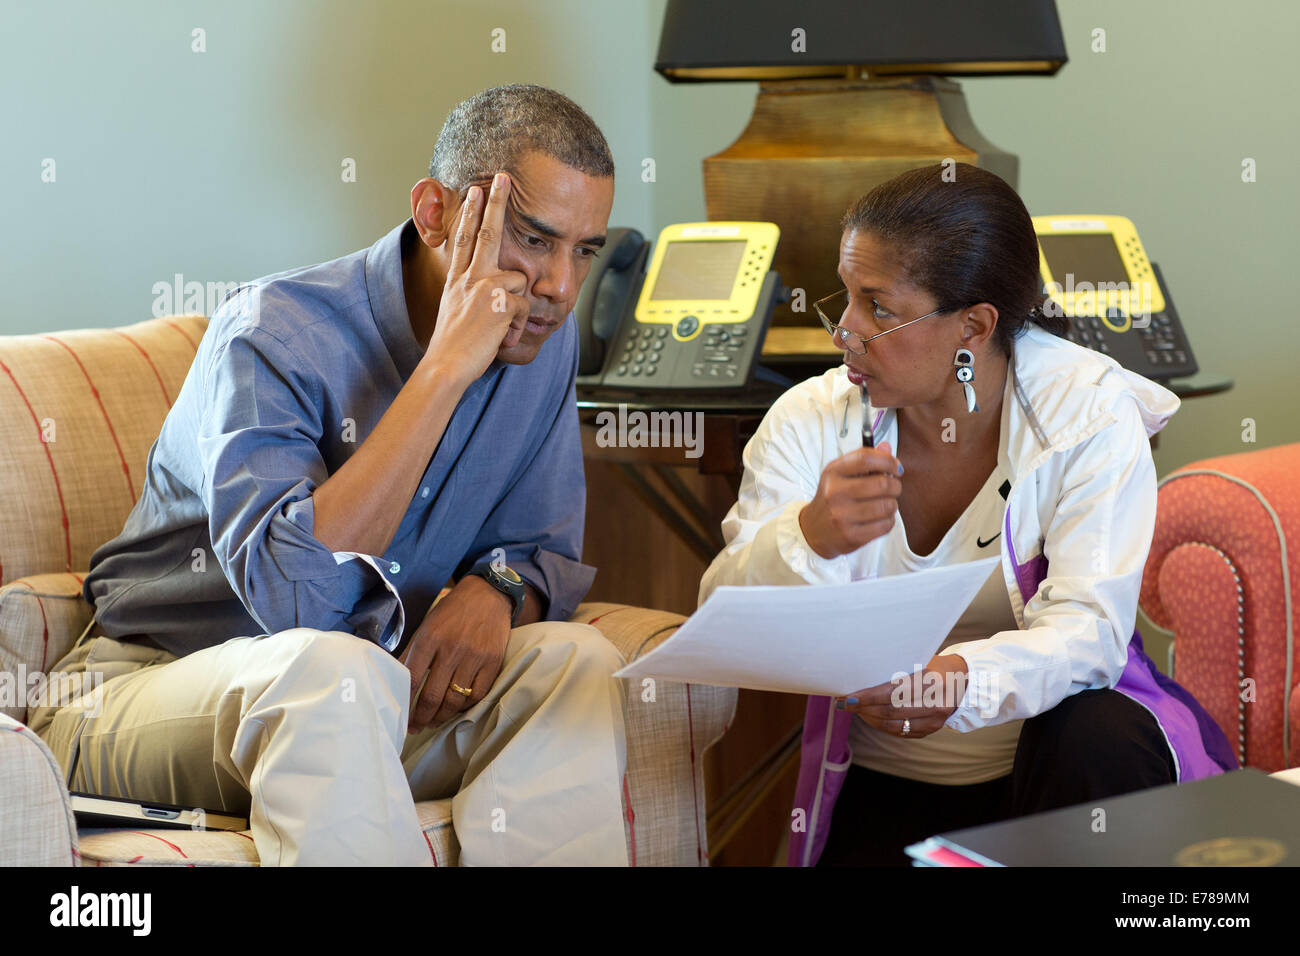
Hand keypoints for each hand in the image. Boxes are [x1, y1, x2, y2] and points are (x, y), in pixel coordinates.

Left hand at [400, 574, 513, 733]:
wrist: (488, 595)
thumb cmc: (452, 611)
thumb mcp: (427, 625)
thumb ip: (412, 652)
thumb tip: (395, 678)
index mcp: (430, 638)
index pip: (412, 679)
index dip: (404, 703)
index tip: (401, 716)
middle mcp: (452, 649)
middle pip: (432, 696)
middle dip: (421, 718)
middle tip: (415, 727)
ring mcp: (474, 657)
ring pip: (455, 701)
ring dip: (441, 717)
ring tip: (433, 721)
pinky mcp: (493, 662)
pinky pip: (477, 695)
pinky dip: (465, 707)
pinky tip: (455, 709)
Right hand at [426, 172, 529, 380]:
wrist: (446, 364)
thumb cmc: (453, 345)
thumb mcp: (454, 310)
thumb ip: (469, 292)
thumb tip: (488, 288)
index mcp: (458, 278)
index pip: (464, 237)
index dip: (471, 212)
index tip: (475, 190)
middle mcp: (470, 277)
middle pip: (488, 232)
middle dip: (497, 202)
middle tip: (504, 177)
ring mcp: (485, 287)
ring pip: (520, 280)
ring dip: (517, 306)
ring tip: (500, 327)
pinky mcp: (500, 302)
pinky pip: (525, 307)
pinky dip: (518, 325)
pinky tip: (503, 336)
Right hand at [798, 440, 902, 558]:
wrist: (814, 529)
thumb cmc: (833, 498)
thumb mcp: (841, 474)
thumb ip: (864, 459)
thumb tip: (886, 447)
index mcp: (833, 472)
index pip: (866, 459)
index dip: (888, 461)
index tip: (896, 467)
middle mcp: (835, 493)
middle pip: (882, 484)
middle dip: (895, 486)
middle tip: (893, 488)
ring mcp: (842, 515)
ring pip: (887, 506)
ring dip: (892, 505)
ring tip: (885, 505)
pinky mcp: (851, 535)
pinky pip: (885, 525)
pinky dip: (888, 521)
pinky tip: (880, 519)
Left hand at [834, 654, 969, 738]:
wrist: (964, 679)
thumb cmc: (934, 664)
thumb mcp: (919, 660)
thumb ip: (896, 670)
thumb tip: (861, 676)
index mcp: (931, 681)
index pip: (892, 692)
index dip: (867, 697)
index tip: (847, 697)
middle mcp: (936, 703)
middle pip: (890, 711)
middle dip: (863, 708)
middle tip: (844, 703)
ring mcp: (935, 720)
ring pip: (894, 725)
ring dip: (870, 718)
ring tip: (854, 709)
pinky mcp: (932, 730)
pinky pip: (901, 732)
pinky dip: (882, 725)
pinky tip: (870, 717)